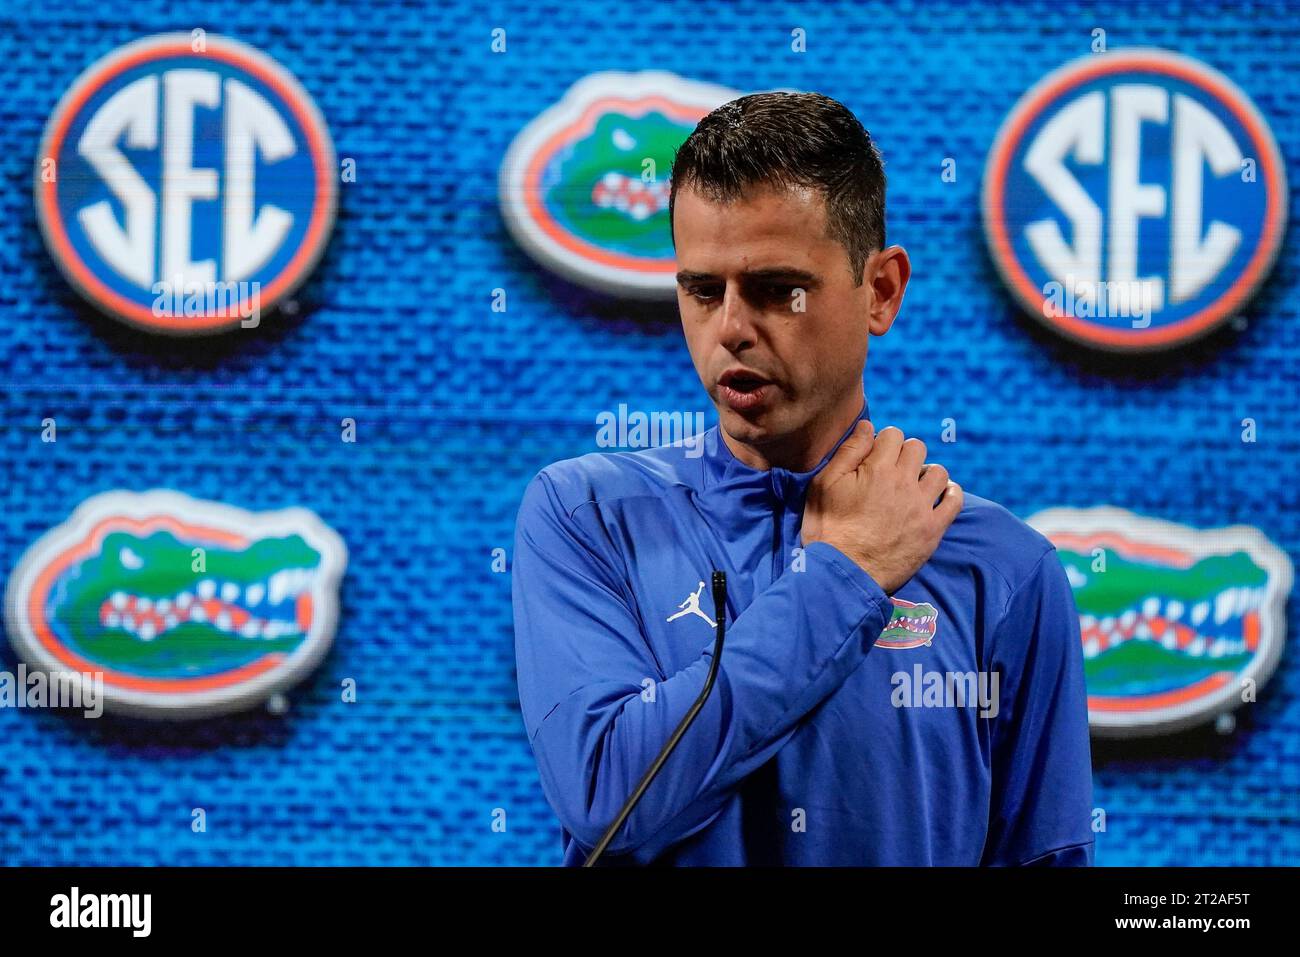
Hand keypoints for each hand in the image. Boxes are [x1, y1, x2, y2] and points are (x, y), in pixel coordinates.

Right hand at [800, 421, 961, 593]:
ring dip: (926, 472)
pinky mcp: (933, 530)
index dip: (881, 443)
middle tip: (890, 471)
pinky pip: (955, 501)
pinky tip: (940, 494)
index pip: (892, 434)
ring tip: (913, 485)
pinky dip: (951, 493)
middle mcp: (904, 483)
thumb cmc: (827, 530)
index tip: (874, 458)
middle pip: (917, 447)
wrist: (843, 575)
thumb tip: (867, 426)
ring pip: (938, 471)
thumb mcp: (823, 486)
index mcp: (877, 469)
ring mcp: (922, 507)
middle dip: (903, 454)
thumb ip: (848, 452)